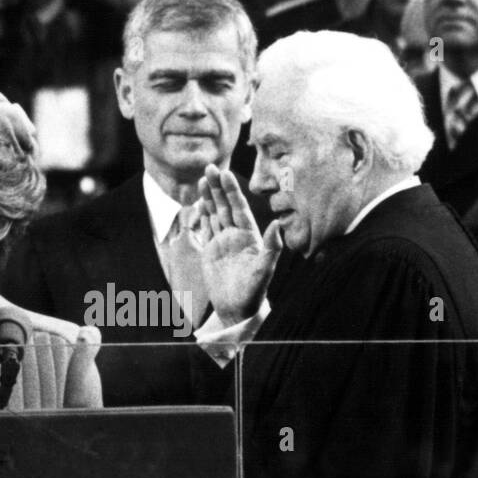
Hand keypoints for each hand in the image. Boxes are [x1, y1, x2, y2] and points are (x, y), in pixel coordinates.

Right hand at [193, 164, 283, 325]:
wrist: (238, 310)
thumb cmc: (254, 292)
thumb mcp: (264, 271)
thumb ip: (272, 247)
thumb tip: (278, 223)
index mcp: (250, 236)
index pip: (239, 208)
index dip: (232, 191)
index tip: (225, 174)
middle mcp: (237, 235)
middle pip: (225, 206)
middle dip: (218, 187)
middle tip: (210, 167)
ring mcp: (223, 241)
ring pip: (215, 213)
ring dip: (209, 196)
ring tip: (204, 178)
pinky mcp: (211, 250)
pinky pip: (206, 226)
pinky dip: (202, 213)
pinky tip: (199, 200)